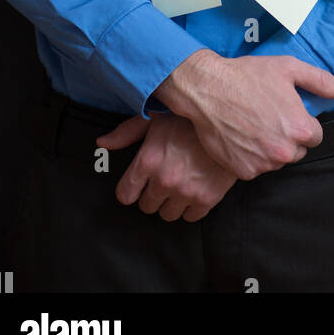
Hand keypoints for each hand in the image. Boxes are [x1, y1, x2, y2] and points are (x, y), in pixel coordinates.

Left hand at [96, 112, 236, 221]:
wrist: (232, 120)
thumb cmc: (189, 117)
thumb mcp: (155, 117)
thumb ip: (127, 132)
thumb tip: (102, 143)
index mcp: (148, 160)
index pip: (125, 195)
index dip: (132, 188)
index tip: (140, 181)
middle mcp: (164, 180)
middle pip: (146, 206)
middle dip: (153, 193)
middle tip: (166, 175)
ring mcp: (186, 191)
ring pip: (167, 214)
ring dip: (172, 201)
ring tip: (182, 181)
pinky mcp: (207, 199)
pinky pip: (190, 217)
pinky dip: (192, 206)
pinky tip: (196, 186)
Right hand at [156, 51, 333, 180]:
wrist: (208, 89)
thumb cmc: (248, 76)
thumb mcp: (289, 69)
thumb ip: (321, 81)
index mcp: (300, 128)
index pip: (315, 136)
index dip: (302, 122)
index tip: (288, 112)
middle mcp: (284, 152)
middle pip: (297, 151)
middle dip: (288, 137)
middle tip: (270, 116)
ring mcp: (263, 164)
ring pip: (277, 160)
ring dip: (271, 148)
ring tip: (254, 124)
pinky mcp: (243, 172)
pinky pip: (257, 168)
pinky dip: (252, 156)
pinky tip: (242, 135)